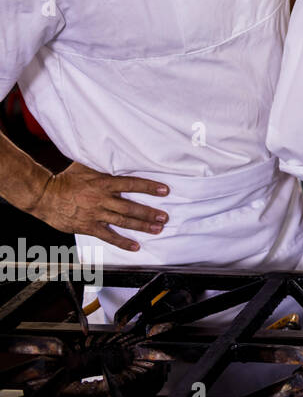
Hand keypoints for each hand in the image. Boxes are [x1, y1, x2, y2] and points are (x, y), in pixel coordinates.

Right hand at [32, 162, 168, 251]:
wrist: (43, 195)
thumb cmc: (65, 179)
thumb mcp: (85, 165)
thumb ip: (102, 163)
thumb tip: (116, 150)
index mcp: (103, 183)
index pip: (132, 184)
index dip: (149, 187)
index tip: (165, 190)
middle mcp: (102, 199)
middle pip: (131, 207)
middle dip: (149, 213)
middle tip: (164, 217)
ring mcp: (96, 214)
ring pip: (123, 221)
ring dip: (142, 226)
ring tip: (158, 229)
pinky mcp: (88, 226)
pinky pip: (108, 235)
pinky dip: (122, 242)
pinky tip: (135, 246)